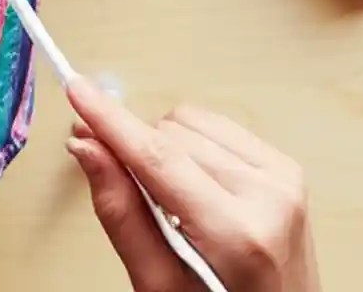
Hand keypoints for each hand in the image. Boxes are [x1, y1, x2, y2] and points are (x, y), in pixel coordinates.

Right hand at [66, 79, 320, 291]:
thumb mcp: (158, 284)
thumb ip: (120, 214)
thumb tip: (88, 150)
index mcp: (238, 234)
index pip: (158, 158)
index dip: (110, 121)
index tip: (77, 91)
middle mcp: (270, 197)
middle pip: (171, 135)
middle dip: (136, 154)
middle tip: (124, 190)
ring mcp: (284, 179)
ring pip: (192, 123)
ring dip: (165, 151)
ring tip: (170, 202)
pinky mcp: (286, 168)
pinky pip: (218, 127)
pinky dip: (192, 148)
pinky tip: (194, 187)